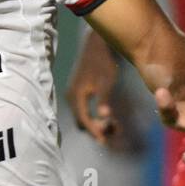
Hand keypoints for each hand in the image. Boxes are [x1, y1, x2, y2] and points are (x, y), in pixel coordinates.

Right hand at [68, 33, 127, 147]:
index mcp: (76, 96)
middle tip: (112, 131)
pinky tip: (106, 114)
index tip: (106, 140)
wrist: (97, 46)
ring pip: (82, 116)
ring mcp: (74, 94)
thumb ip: (104, 99)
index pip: (83, 120)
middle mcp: (71, 97)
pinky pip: (83, 109)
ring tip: (112, 124)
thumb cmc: (103, 63)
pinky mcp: (78, 91)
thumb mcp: (106, 81)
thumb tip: (104, 116)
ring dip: (95, 123)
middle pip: (81, 121)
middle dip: (96, 129)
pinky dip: (93, 115)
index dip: (95, 131)